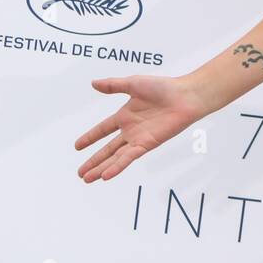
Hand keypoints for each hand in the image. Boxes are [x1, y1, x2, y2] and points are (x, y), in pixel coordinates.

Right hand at [74, 74, 208, 182]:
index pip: (103, 129)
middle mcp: (131, 129)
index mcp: (125, 115)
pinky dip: (117, 166)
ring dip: (101, 168)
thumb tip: (93, 83)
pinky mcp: (147, 144)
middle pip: (107, 149)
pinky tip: (105, 175)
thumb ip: (113, 85)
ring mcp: (138, 138)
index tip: (77, 146)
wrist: (185, 96)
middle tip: (80, 173)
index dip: (90, 137)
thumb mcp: (133, 83)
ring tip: (87, 179)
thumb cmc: (163, 87)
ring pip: (115, 157)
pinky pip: (128, 157)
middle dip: (94, 161)